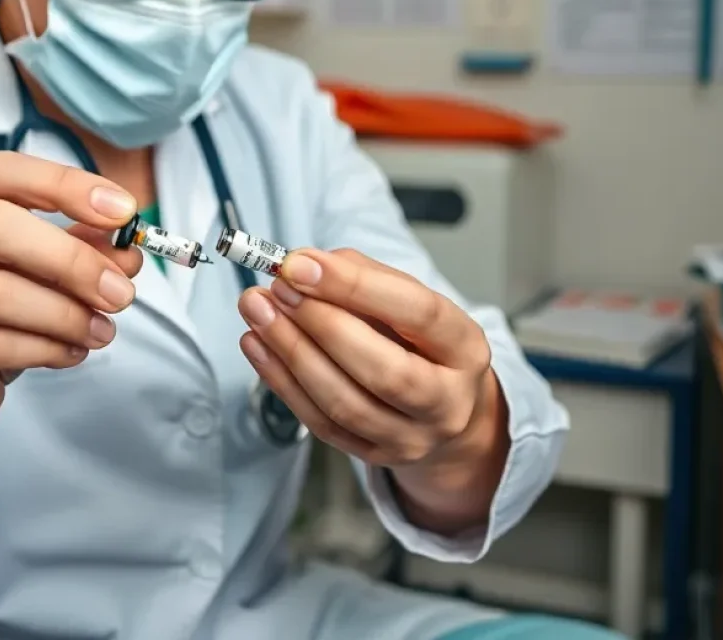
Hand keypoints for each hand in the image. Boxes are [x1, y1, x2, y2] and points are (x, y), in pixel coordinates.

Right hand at [0, 151, 142, 445]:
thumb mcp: (41, 276)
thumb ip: (83, 254)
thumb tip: (129, 254)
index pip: (1, 173)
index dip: (64, 185)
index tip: (124, 211)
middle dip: (69, 258)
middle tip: (120, 291)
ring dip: (66, 313)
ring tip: (103, 330)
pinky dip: (48, 349)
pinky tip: (73, 352)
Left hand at [238, 248, 508, 533]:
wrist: (443, 406)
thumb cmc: (417, 339)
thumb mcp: (406, 297)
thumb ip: (361, 275)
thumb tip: (304, 266)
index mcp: (464, 347)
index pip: (417, 313)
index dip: (354, 287)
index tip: (301, 264)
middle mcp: (448, 402)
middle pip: (384, 371)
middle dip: (321, 325)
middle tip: (279, 289)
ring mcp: (412, 438)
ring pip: (344, 403)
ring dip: (291, 352)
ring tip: (258, 311)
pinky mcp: (375, 457)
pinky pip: (321, 423)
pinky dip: (281, 381)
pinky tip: (257, 344)